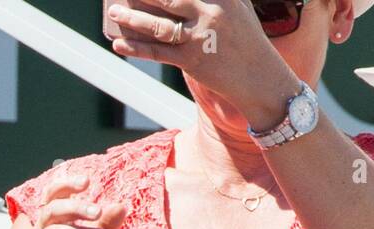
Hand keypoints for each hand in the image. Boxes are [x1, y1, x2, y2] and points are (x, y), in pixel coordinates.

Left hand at [106, 1, 299, 128]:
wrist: (259, 76)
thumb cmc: (244, 37)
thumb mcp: (236, 6)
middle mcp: (210, 13)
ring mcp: (199, 38)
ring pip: (158, 26)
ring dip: (132, 18)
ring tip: (115, 11)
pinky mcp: (191, 61)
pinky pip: (157, 53)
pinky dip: (136, 48)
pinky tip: (118, 44)